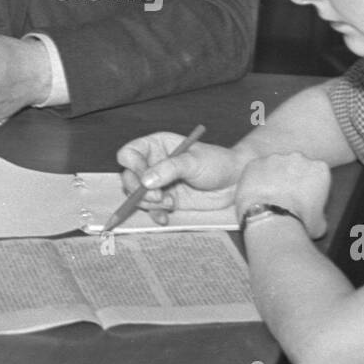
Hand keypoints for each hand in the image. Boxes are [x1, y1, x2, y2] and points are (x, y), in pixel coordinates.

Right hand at [116, 132, 245, 224]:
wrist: (235, 182)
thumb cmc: (217, 163)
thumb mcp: (194, 162)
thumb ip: (170, 169)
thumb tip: (146, 181)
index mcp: (157, 146)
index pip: (130, 153)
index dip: (132, 166)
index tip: (145, 180)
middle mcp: (153, 164)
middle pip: (128, 177)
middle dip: (139, 190)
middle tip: (159, 198)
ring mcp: (158, 183)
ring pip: (137, 196)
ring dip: (149, 204)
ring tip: (170, 203)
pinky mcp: (166, 200)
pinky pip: (151, 210)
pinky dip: (155, 215)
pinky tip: (166, 217)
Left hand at [233, 153, 331, 239]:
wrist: (272, 220)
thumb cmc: (299, 222)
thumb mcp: (320, 223)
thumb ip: (319, 213)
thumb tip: (315, 218)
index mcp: (320, 169)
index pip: (315, 175)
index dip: (309, 188)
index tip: (303, 200)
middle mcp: (298, 158)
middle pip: (295, 167)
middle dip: (290, 179)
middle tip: (284, 199)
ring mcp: (275, 158)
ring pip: (274, 167)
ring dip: (272, 178)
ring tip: (268, 199)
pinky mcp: (255, 163)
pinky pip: (255, 170)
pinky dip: (255, 180)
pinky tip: (256, 196)